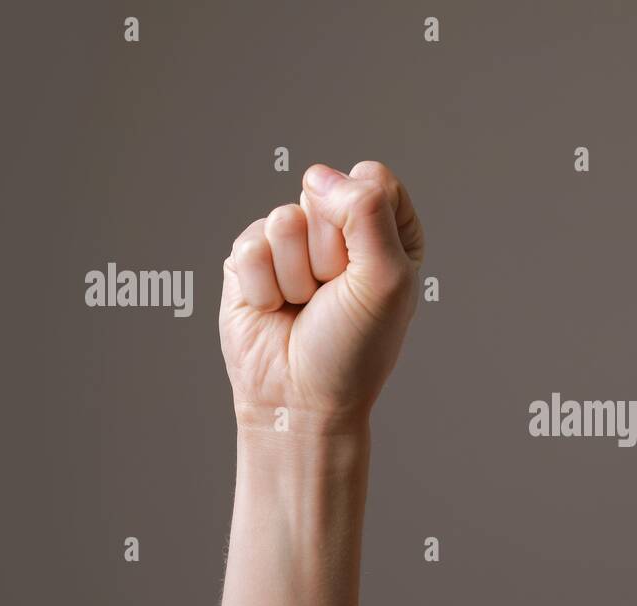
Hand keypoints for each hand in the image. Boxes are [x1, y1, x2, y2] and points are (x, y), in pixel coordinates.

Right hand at [219, 161, 424, 433]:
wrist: (301, 398)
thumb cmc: (354, 347)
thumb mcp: (386, 279)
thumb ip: (367, 211)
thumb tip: (316, 175)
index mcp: (386, 230)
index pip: (371, 179)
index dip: (365, 223)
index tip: (368, 271)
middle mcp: (339, 230)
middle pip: (324, 192)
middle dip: (329, 251)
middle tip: (333, 294)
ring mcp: (292, 242)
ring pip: (284, 219)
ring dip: (296, 274)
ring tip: (303, 305)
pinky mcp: (251, 259)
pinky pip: (250, 246)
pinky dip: (264, 286)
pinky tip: (274, 309)